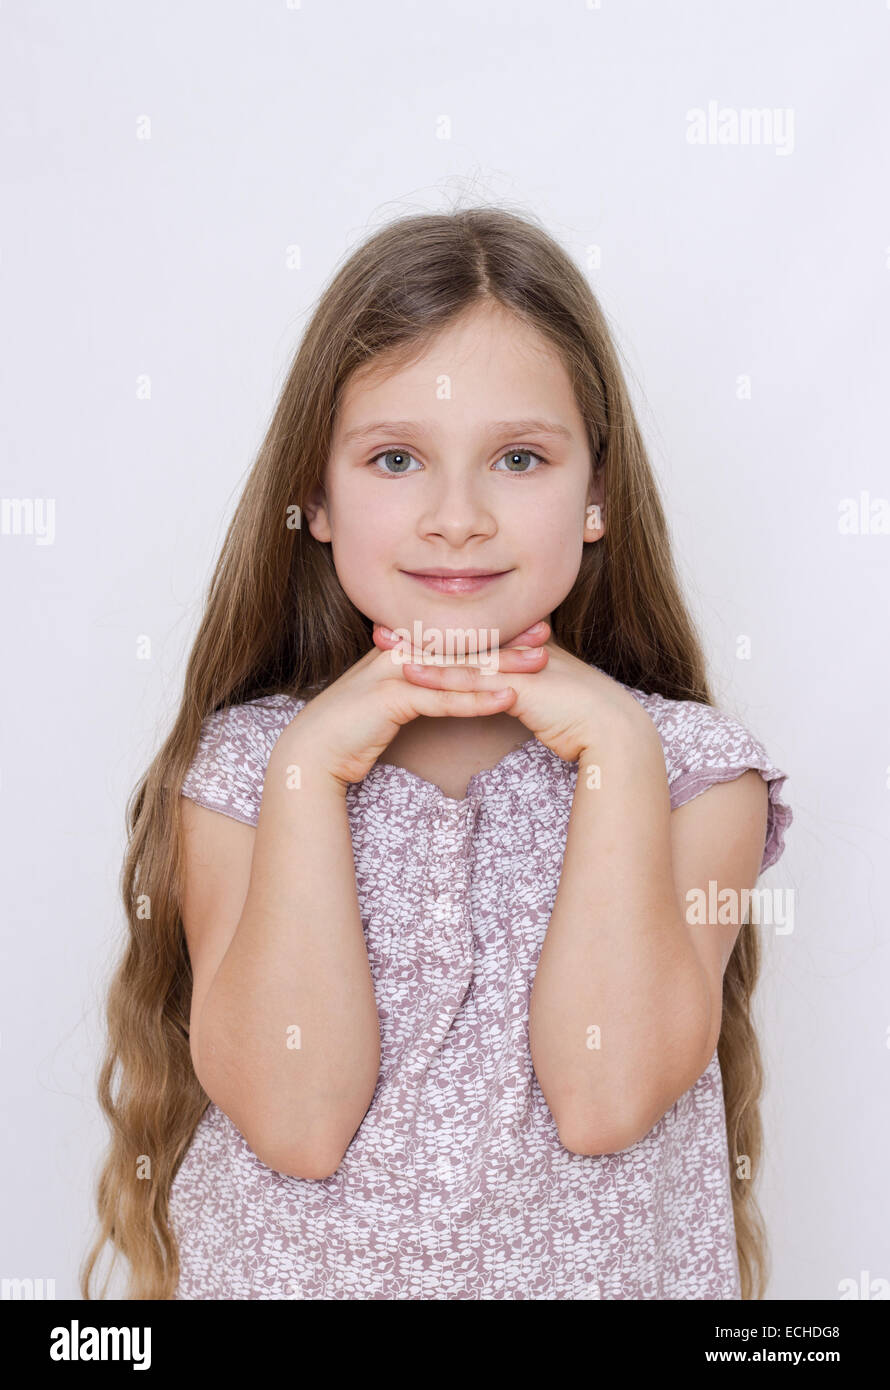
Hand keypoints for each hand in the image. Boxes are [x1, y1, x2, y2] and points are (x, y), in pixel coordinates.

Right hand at [280, 622, 548, 790]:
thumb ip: (416, 690)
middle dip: (506, 639)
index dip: (493, 633)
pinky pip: (442, 697)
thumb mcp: (390, 704)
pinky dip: (476, 699)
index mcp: (399, 650)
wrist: (312, 752)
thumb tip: (445, 689)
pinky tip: (507, 699)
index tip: (529, 632)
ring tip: (539, 666)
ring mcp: (393, 672)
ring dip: (501, 666)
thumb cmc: (352, 732)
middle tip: (546, 637)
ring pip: (457, 666)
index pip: (454, 638)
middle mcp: (398, 653)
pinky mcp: (391, 697)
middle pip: (461, 644)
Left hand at [376, 622, 649, 764]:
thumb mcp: (550, 702)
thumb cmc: (585, 723)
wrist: (615, 734)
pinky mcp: (520, 685)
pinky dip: (440, 676)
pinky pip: (473, 679)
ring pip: (462, 653)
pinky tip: (411, 676)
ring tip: (383, 646)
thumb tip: (508, 698)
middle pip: (462, 637)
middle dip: (420, 633)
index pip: (475, 637)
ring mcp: (520, 664)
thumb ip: (526, 693)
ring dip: (421, 650)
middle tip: (381, 630)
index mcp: (526, 648)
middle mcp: (521, 649)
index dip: (439, 634)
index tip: (405, 633)